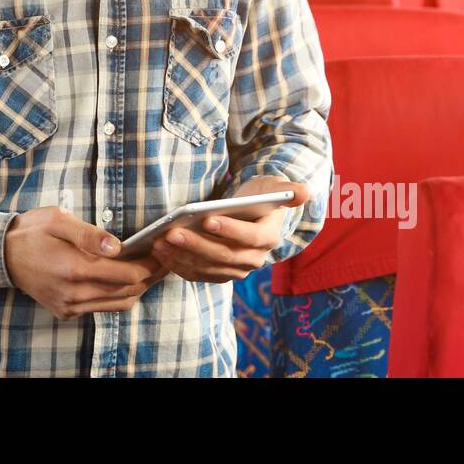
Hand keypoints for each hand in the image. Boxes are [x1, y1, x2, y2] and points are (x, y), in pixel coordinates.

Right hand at [4, 206, 169, 320]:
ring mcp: (69, 306)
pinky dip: (119, 295)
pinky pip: (102, 307)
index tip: (161, 251)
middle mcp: (72, 294)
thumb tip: (118, 246)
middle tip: (165, 259)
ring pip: (118, 304)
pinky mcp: (66, 311)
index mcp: (72, 268)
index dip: (149, 265)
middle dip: (150, 277)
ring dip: (138, 289)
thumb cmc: (31, 231)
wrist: (1, 255)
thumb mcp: (58, 220)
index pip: (125, 275)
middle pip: (127, 292)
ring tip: (151, 270)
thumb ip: (90, 234)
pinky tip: (125, 278)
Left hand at [151, 177, 308, 282]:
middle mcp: (253, 260)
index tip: (207, 219)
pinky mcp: (217, 275)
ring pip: (206, 268)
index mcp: (268, 238)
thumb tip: (305, 192)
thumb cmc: (261, 198)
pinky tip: (159, 251)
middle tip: (171, 232)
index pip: (249, 238)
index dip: (230, 230)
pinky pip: (195, 274)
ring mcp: (235, 271)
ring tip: (159, 241)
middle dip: (196, 244)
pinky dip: (176, 265)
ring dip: (181, 256)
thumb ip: (290, 190)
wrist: (252, 215)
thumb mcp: (275, 188)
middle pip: (223, 256)